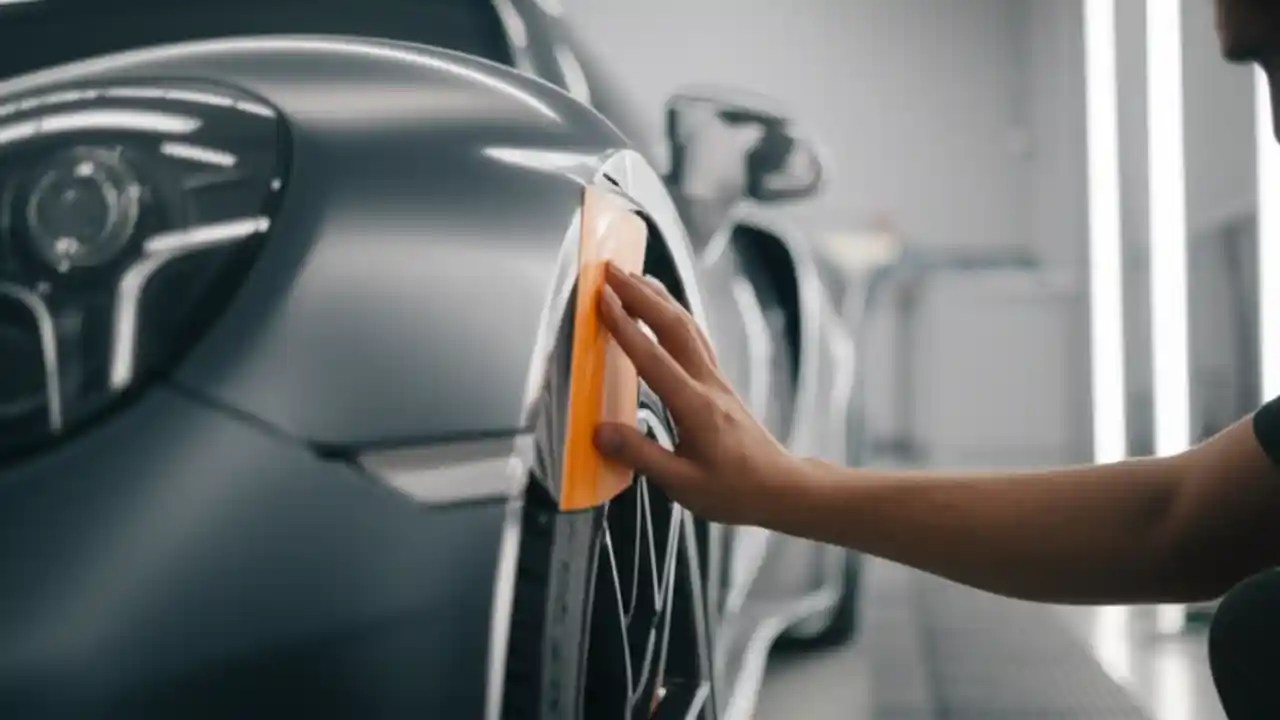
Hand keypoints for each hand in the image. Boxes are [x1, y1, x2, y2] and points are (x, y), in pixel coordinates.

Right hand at [593, 263, 804, 524]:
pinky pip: (695, 337)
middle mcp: (707, 384)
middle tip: (610, 269)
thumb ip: (640, 456)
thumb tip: (600, 432)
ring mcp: (716, 380)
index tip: (601, 299)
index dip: (625, 327)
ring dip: (658, 297)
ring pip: (687, 325)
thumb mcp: (683, 485)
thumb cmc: (735, 490)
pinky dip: (674, 315)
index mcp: (695, 407)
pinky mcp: (719, 383)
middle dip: (640, 294)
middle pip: (674, 326)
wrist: (780, 487)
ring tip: (633, 277)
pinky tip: (664, 310)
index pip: (653, 359)